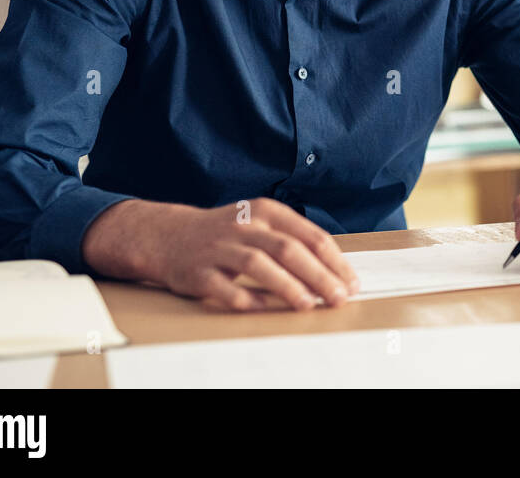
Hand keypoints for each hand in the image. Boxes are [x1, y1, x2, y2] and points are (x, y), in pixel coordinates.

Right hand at [83, 197, 358, 311]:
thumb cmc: (228, 234)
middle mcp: (245, 226)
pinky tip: (262, 308)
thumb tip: (335, 272)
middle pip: (289, 249)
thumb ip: (294, 241)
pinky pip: (224, 287)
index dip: (334, 261)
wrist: (169, 235)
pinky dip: (244, 298)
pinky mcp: (197, 270)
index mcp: (267, 211)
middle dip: (318, 275)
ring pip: (258, 264)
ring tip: (307, 304)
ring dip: (286, 286)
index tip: (351, 283)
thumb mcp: (262, 224)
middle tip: (338, 298)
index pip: (310, 236)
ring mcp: (219, 247)